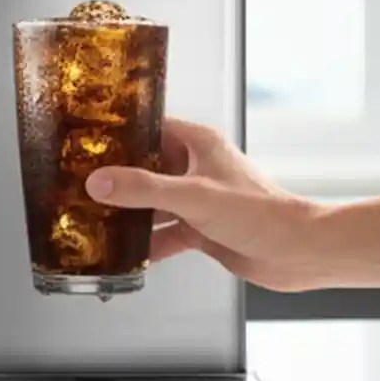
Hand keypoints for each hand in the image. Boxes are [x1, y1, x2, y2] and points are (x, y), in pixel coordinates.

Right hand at [85, 118, 325, 291]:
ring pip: (155, 203)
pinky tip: (128, 253)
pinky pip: (166, 233)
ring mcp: (200, 200)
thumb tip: (100, 182)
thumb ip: (144, 189)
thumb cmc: (261, 213)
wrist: (297, 252)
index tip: (89, 140)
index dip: (122, 133)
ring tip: (95, 218)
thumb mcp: (193, 195)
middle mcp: (198, 168)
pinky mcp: (203, 229)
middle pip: (148, 167)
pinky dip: (149, 243)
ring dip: (131, 213)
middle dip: (119, 178)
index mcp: (199, 144)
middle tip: (82, 183)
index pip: (152, 128)